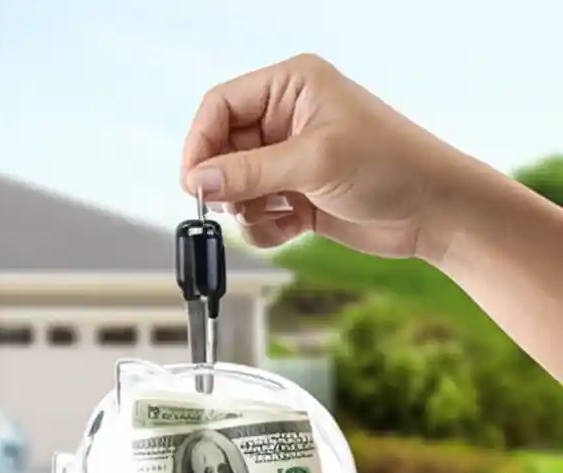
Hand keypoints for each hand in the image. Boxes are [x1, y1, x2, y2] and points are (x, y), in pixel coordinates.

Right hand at [181, 52, 478, 262]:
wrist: (437, 212)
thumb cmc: (392, 167)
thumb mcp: (313, 163)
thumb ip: (248, 172)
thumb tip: (196, 180)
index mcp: (292, 86)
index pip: (221, 106)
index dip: (201, 142)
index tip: (192, 181)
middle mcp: (286, 118)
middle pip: (221, 149)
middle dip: (225, 183)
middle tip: (231, 206)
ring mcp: (289, 157)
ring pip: (234, 185)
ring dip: (246, 209)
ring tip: (277, 215)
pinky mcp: (295, 193)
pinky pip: (254, 212)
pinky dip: (264, 227)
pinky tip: (291, 229)